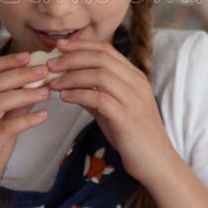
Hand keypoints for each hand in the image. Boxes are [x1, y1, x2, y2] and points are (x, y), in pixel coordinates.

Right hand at [0, 51, 51, 207]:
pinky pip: (5, 128)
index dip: (6, 61)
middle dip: (20, 73)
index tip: (28, 56)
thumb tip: (36, 85)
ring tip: (47, 91)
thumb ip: (13, 107)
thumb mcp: (1, 127)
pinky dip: (26, 119)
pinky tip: (43, 115)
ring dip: (25, 93)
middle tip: (44, 69)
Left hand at [47, 38, 175, 183]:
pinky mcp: (127, 117)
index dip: (81, 45)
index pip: (106, 50)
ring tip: (54, 83)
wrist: (156, 162)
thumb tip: (70, 84)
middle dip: (72, 58)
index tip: (59, 46)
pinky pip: (99, 98)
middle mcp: (136, 83)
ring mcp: (133, 99)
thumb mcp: (114, 110)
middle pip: (101, 58)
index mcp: (134, 76)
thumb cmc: (133, 136)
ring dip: (72, 76)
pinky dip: (78, 95)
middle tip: (51, 65)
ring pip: (99, 75)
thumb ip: (96, 94)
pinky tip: (64, 98)